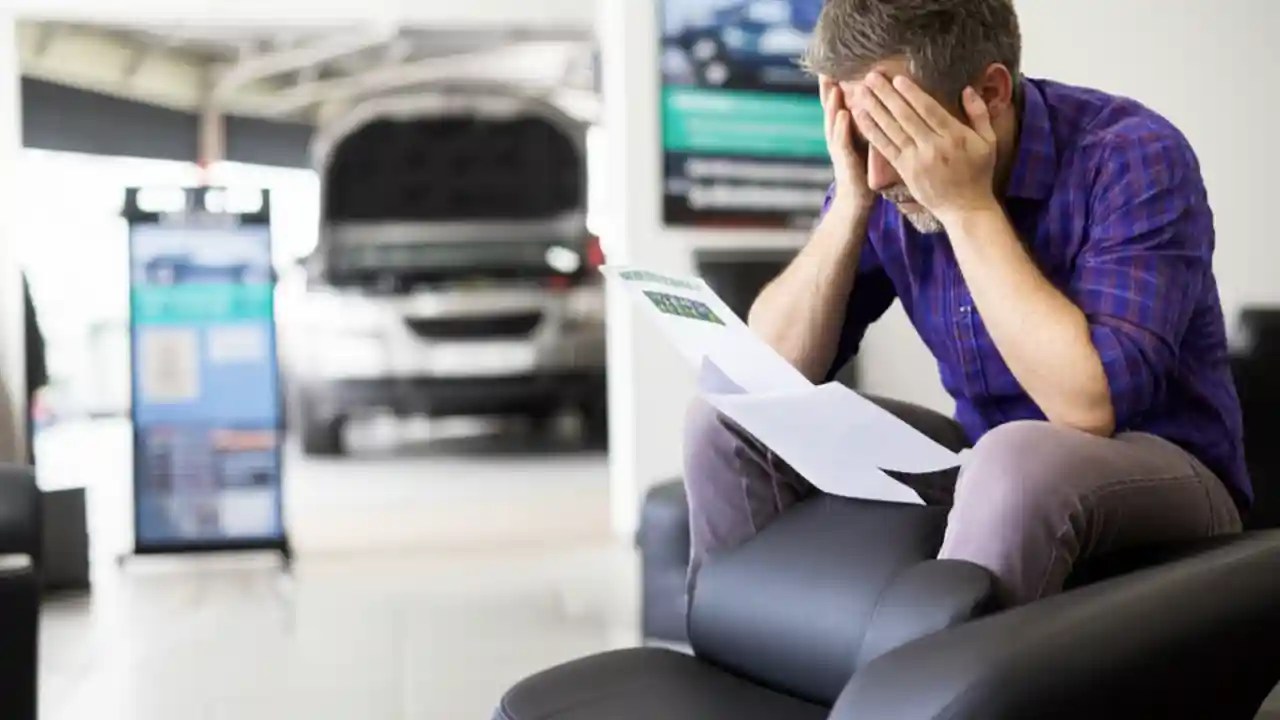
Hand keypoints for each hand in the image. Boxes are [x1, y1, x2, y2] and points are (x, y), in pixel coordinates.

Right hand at [819, 75, 872, 213]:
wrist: (856, 202)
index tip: (834, 64)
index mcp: (842, 131)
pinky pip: (843, 142)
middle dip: (827, 89)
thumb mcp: (865, 142)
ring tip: (833, 87)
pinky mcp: (845, 161)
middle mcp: (837, 137)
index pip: (838, 104)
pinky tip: (843, 114)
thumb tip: (876, 102)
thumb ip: (866, 123)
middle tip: (825, 69)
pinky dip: (842, 127)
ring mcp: (838, 149)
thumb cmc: (863, 171)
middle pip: (830, 108)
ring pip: (833, 122)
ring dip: (832, 104)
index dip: (835, 85)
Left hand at [854, 73, 999, 224]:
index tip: (897, 79)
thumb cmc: (978, 173)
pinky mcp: (905, 171)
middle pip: (906, 116)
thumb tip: (967, 89)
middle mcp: (933, 146)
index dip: (911, 93)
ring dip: (874, 109)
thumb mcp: (988, 142)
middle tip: (871, 77)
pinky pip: (885, 148)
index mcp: (954, 136)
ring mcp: (917, 159)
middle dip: (886, 95)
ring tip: (861, 92)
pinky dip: (872, 132)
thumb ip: (979, 114)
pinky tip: (862, 118)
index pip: (929, 109)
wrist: (965, 207)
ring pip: (892, 129)